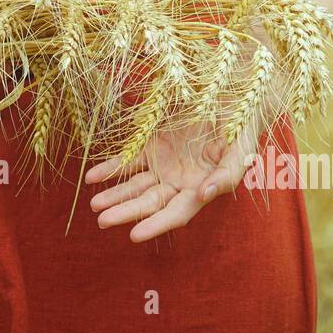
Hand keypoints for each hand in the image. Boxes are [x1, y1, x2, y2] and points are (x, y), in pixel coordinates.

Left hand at [86, 118, 258, 242]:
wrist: (230, 97)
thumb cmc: (240, 127)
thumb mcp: (239, 152)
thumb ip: (225, 176)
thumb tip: (204, 195)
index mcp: (200, 188)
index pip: (175, 213)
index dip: (156, 225)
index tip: (134, 235)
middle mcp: (178, 182)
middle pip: (149, 203)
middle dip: (126, 212)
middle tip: (103, 221)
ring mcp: (163, 165)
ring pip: (135, 185)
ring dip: (114, 195)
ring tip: (94, 205)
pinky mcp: (152, 145)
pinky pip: (128, 161)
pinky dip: (110, 169)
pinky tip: (92, 177)